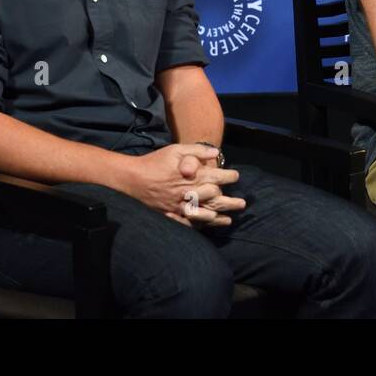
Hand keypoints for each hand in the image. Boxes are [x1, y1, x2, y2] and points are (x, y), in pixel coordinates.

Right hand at [121, 143, 244, 227]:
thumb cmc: (155, 162)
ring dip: (219, 217)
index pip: (217, 177)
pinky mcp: (171, 214)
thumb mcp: (176, 150)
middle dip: (231, 201)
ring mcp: (180, 206)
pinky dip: (201, 224)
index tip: (235, 176)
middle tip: (243, 203)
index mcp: (192, 176)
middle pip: (215, 199)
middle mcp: (189, 192)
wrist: (132, 179)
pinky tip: (208, 225)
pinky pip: (190, 222)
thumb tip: (216, 153)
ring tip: (230, 220)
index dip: (229, 176)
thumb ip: (197, 151)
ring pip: (205, 214)